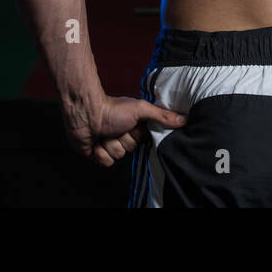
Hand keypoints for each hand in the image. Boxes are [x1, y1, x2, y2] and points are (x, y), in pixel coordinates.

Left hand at [61, 94, 186, 167]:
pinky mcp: (99, 154)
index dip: (139, 136)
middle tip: (117, 128)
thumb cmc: (112, 108)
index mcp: (135, 127)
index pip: (145, 141)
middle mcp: (124, 136)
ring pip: (118, 156)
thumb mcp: (141, 110)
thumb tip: (185, 119)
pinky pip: (106, 162)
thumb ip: (162, 116)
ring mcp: (111, 145)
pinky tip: (96, 142)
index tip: (134, 127)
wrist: (86, 114)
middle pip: (131, 149)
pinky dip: (100, 153)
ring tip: (104, 133)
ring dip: (110, 144)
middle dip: (123, 140)